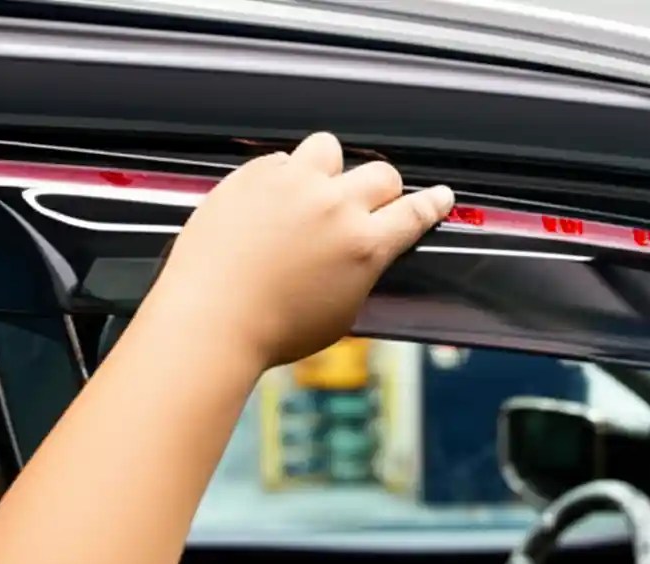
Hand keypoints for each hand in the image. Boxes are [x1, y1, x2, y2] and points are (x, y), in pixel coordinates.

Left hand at [149, 132, 453, 367]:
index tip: (439, 196)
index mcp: (364, 245)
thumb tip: (362, 257)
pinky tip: (269, 205)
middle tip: (363, 205)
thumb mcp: (340, 314)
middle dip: (379, 190)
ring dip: (329, 169)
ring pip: (330, 148)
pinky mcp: (254, 174)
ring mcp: (293, 184)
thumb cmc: (269, 328)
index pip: (415, 212)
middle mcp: (335, 207)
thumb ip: (360, 273)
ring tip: (313, 192)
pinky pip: (280, 159)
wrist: (210, 319)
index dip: (433, 203)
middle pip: (382, 174)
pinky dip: (282, 177)